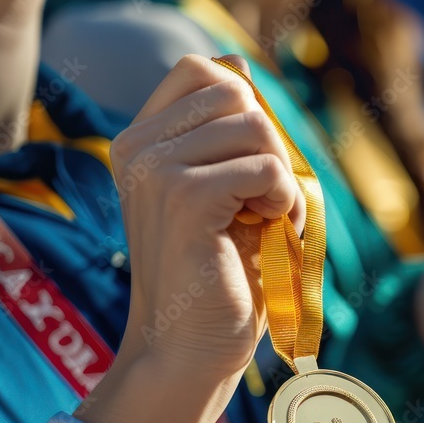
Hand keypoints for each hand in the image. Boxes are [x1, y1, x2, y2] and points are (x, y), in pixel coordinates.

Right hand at [76, 54, 304, 422]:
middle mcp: (137, 148)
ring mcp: (156, 170)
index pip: (202, 72)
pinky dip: (285, 201)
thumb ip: (231, 141)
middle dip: (270, 146)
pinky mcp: (184, 199)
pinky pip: (266, 169)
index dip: (246, 110)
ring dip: (282, 178)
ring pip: (256, 129)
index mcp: (140, 143)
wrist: (190, 350)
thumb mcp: (226, 195)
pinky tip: (270, 234)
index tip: (251, 168)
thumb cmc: (218, 278)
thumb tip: (247, 75)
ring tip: (270, 224)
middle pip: (235, 95)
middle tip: (267, 203)